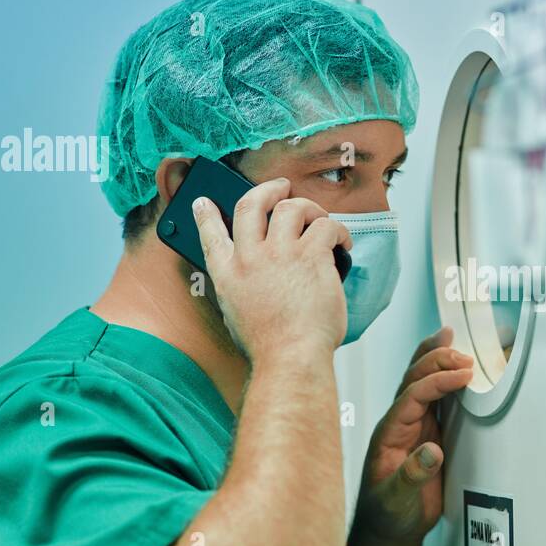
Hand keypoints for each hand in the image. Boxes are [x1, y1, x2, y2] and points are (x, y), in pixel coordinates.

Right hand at [191, 178, 352, 357]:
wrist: (289, 357)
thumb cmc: (269, 346)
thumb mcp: (237, 314)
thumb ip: (241, 289)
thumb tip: (256, 279)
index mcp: (227, 274)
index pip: (210, 234)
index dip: (205, 214)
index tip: (203, 202)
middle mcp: (250, 257)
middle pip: (252, 205)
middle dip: (268, 189)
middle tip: (281, 187)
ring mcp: (280, 254)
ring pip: (292, 207)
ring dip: (308, 207)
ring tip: (319, 218)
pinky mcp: (311, 256)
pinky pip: (326, 226)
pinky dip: (337, 230)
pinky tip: (342, 242)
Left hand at [353, 328, 473, 543]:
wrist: (388, 531)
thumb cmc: (387, 516)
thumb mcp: (397, 501)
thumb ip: (412, 476)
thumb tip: (432, 451)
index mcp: (389, 433)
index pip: (413, 396)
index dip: (437, 382)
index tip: (464, 375)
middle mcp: (398, 423)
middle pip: (414, 380)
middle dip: (437, 362)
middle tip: (465, 355)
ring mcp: (412, 426)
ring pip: (420, 382)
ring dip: (435, 359)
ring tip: (451, 337)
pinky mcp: (426, 433)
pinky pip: (433, 398)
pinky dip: (443, 378)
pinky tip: (454, 367)